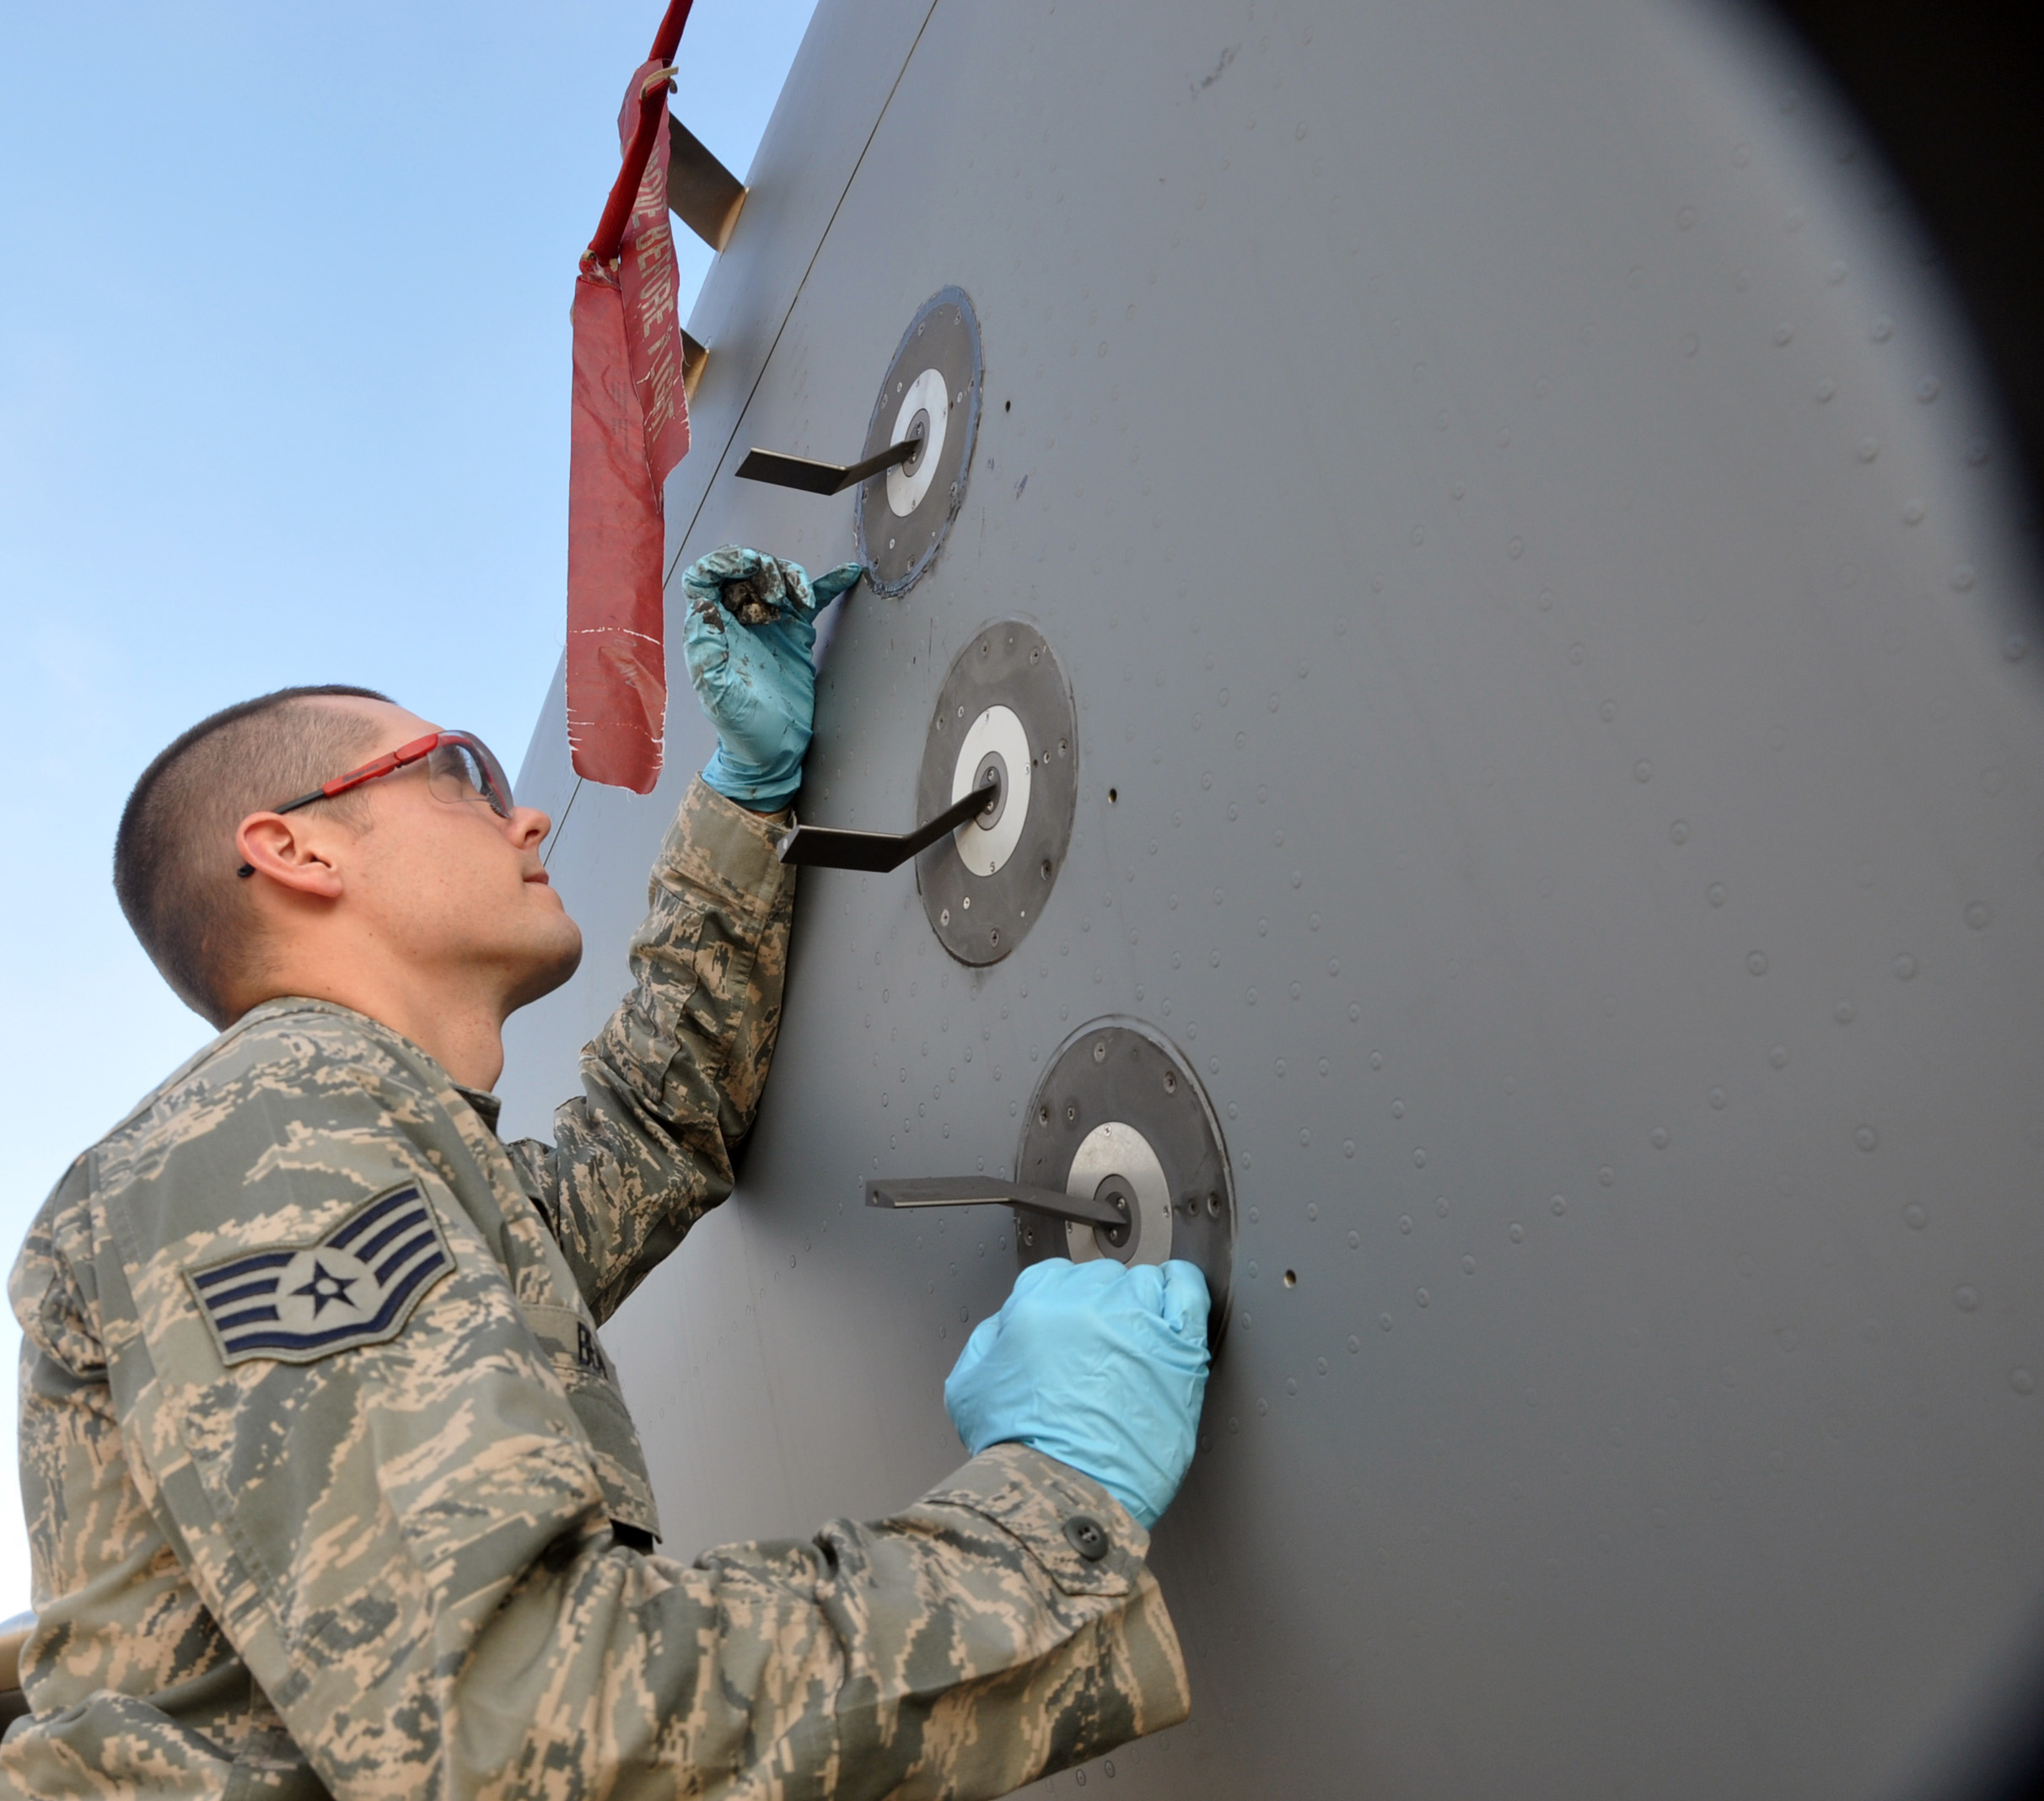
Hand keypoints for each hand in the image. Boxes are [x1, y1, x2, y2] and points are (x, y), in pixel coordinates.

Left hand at [680, 547, 861, 809]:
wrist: (774, 752)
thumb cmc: (741, 730)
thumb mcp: (720, 697)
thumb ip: (707, 655)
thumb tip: (704, 608)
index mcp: (711, 630)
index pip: (705, 578)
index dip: (724, 562)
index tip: (750, 566)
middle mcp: (736, 621)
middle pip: (744, 572)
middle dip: (763, 569)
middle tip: (780, 595)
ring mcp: (767, 625)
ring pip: (776, 580)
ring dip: (792, 578)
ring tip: (803, 600)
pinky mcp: (794, 635)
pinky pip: (811, 602)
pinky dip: (827, 585)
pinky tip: (848, 574)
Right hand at [944, 1258, 1210, 1528]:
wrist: (1061, 1492)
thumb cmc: (1018, 1448)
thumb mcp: (969, 1387)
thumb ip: (987, 1340)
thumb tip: (1007, 1326)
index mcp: (1037, 1303)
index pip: (1055, 1278)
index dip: (1061, 1307)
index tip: (1068, 1330)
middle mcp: (1089, 1301)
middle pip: (1101, 1281)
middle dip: (1099, 1310)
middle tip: (1097, 1354)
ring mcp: (1138, 1320)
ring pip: (1144, 1284)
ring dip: (1138, 1306)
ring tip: (1134, 1342)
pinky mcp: (1179, 1348)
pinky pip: (1189, 1293)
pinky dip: (1183, 1288)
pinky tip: (1177, 1297)